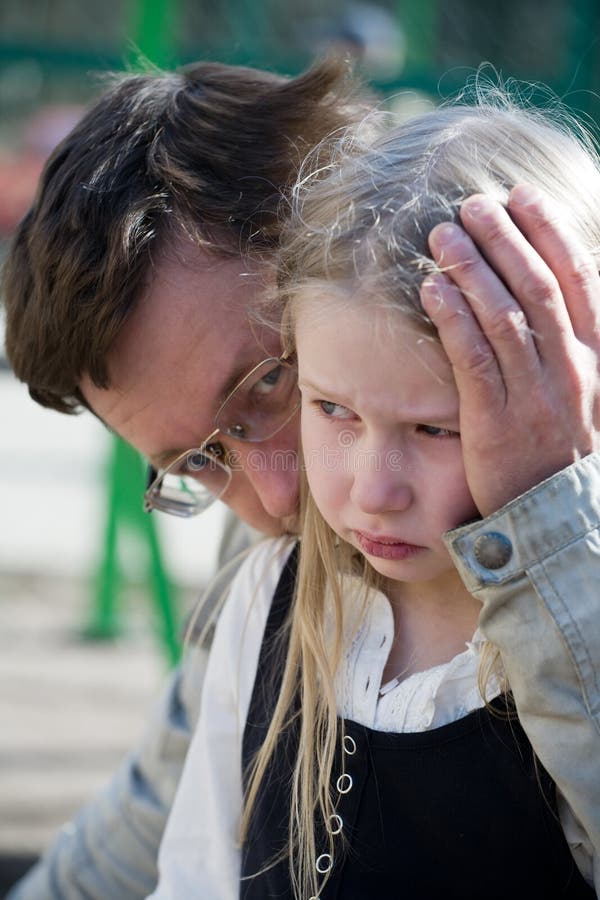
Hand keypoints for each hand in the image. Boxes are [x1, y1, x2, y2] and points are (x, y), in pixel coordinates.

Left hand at [421, 184, 599, 516]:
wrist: (551, 516)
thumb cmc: (555, 448)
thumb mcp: (579, 392)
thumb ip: (568, 343)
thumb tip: (546, 288)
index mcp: (595, 357)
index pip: (579, 279)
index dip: (550, 232)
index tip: (522, 195)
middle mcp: (571, 370)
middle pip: (538, 288)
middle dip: (505, 239)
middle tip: (471, 204)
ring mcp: (535, 397)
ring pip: (505, 317)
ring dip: (473, 269)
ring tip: (443, 235)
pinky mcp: (496, 422)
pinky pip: (474, 359)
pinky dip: (452, 319)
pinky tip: (430, 289)